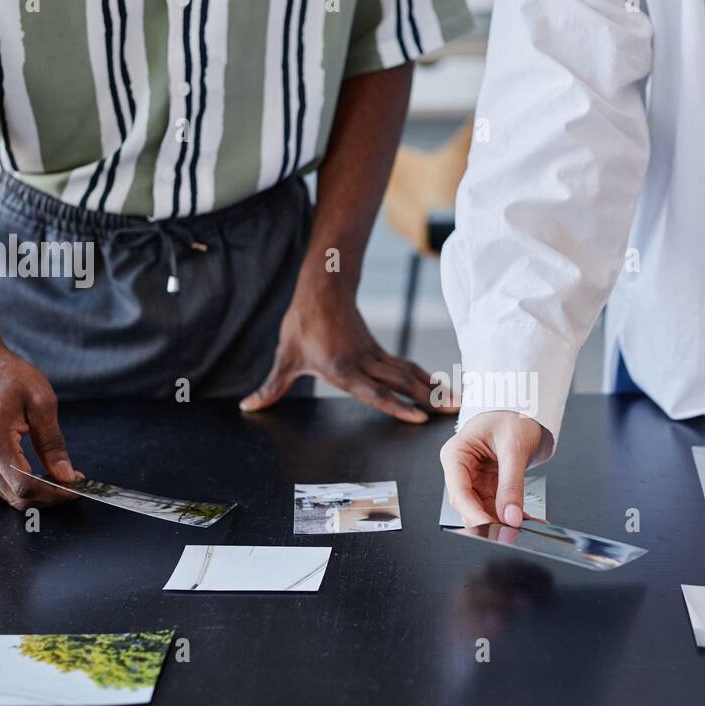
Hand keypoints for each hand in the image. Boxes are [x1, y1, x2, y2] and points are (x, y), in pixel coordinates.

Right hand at [0, 347, 77, 507]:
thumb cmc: (6, 377)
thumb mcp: (41, 402)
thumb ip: (53, 443)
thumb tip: (65, 475)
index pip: (25, 485)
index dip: (53, 493)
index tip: (76, 489)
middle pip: (15, 497)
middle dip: (48, 497)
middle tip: (72, 484)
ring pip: (4, 497)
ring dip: (33, 497)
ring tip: (56, 482)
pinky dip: (17, 490)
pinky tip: (36, 478)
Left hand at [239, 290, 452, 423]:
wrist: (321, 290)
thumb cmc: (301, 324)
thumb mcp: (285, 357)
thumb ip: (271, 387)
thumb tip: (248, 406)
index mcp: (341, 369)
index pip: (373, 391)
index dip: (396, 405)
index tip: (418, 416)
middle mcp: (363, 363)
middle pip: (402, 384)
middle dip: (429, 399)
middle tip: (454, 411)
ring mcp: (374, 356)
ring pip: (409, 374)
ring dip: (434, 389)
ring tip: (457, 402)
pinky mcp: (379, 352)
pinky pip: (406, 368)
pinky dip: (425, 379)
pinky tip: (440, 389)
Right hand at [440, 411, 544, 526]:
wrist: (526, 409)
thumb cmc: (512, 415)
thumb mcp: (513, 448)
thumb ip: (511, 484)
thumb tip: (511, 516)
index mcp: (456, 455)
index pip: (459, 493)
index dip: (474, 514)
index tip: (491, 529)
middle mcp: (461, 469)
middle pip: (470, 505)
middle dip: (491, 520)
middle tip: (511, 533)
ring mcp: (475, 479)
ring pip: (484, 509)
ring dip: (504, 520)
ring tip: (525, 527)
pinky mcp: (489, 485)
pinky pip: (498, 505)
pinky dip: (513, 514)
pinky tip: (529, 520)